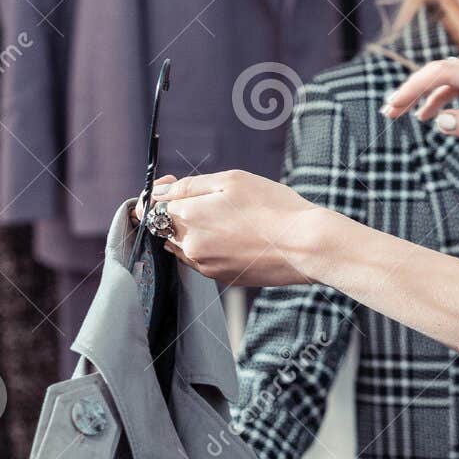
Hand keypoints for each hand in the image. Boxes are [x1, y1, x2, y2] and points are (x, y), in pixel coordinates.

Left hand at [134, 171, 333, 285]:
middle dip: (179, 213)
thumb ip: (190, 185)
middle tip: (211, 202)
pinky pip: (203, 260)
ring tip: (227, 221)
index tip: (170, 188)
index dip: (158, 194)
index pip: (151, 206)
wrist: (306, 245)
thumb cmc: (274, 208)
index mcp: (187, 216)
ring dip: (194, 232)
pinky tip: (236, 237)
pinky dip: (211, 248)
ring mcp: (205, 265)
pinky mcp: (222, 277)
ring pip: (183, 245)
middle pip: (166, 227)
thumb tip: (161, 191)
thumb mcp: (232, 181)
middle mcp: (190, 244)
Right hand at [379, 57, 458, 149]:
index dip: (412, 87)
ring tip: (403, 115)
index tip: (394, 106)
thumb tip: (439, 122)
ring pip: (450, 79)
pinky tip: (434, 116)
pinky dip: (444, 98)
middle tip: (388, 112)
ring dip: (425, 95)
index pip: (441, 73)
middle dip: (411, 89)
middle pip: (440, 72)